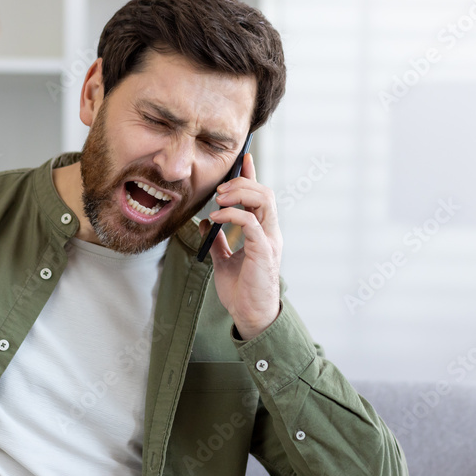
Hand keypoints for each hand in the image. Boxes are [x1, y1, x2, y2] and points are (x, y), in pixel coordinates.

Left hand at [198, 153, 282, 339]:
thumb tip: (206, 223)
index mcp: (263, 232)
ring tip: (219, 198)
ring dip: (240, 193)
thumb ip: (218, 241)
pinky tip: (216, 217)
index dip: (252, 176)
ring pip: (264, 201)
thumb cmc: (241, 291)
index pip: (260, 197)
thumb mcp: (224, 261)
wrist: (249, 315)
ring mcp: (269, 240)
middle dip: (242, 183)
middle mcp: (270, 232)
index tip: (243, 159)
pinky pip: (251, 222)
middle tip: (219, 189)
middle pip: (265, 193)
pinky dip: (232, 214)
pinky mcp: (263, 251)